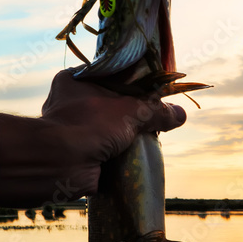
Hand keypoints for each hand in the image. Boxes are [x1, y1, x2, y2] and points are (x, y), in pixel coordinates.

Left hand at [0, 69, 185, 207]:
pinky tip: (137, 157)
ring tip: (150, 138)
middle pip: (111, 105)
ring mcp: (71, 130)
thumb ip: (157, 111)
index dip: (133, 83)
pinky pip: (104, 152)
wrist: (62, 164)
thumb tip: (180, 114)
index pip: (110, 77)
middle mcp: (69, 103)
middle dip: (133, 115)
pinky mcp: (77, 155)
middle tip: (156, 117)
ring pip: (108, 130)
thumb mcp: (131, 111)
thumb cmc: (91, 124)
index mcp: (75, 80)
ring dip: (127, 137)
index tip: (154, 91)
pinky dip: (118, 156)